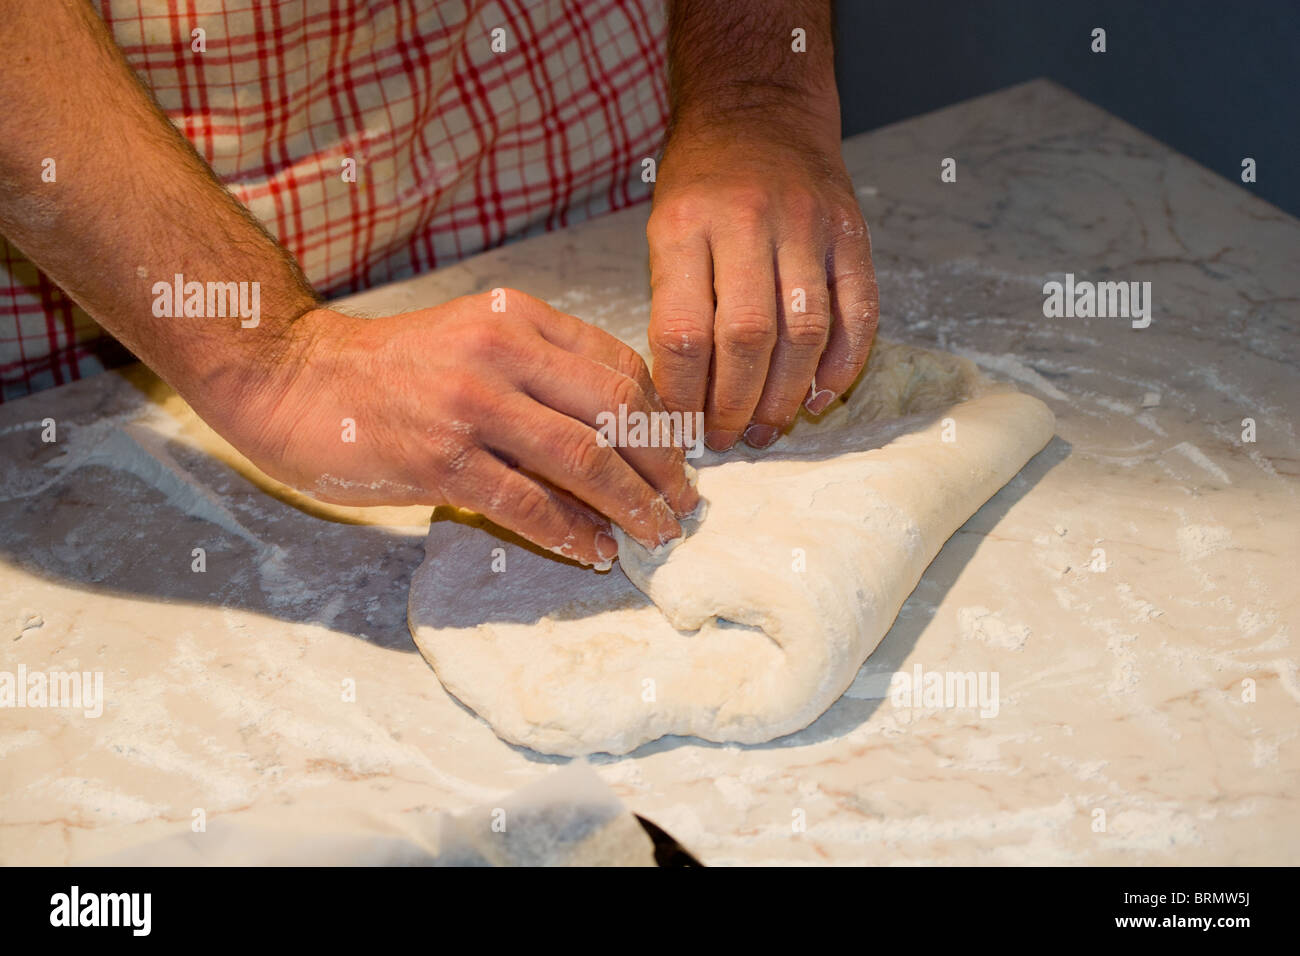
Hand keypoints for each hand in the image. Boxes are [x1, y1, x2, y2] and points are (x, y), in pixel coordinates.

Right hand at [223, 291, 699, 565]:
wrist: (291, 377)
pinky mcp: (440, 461)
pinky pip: (527, 505)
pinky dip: (571, 534)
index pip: (621, 364)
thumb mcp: (472, 337)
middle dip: (663, 465)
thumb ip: (539, 368)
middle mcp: (503, 352)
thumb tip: (614, 431)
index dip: (663, 416)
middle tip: (685, 504)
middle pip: (617, 411)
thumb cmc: (388, 366)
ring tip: (655, 535)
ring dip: (631, 505)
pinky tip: (595, 553)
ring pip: (583, 460)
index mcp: (518, 318)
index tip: (682, 455)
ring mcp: (472, 406)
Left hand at [646, 112, 878, 449]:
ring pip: (804, 332)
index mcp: (686, 226)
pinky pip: (857, 311)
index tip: (680, 427)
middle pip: (748, 339)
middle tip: (728, 439)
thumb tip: (682, 397)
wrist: (759, 108)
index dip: (683, 394)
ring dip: (786, 395)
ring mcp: (807, 226)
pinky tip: (819, 397)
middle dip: (737, 405)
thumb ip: (673, 301)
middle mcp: (748, 223)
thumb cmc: (702, 183)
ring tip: (769, 430)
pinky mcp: (851, 233)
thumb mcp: (663, 227)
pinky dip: (843, 365)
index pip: (684, 332)